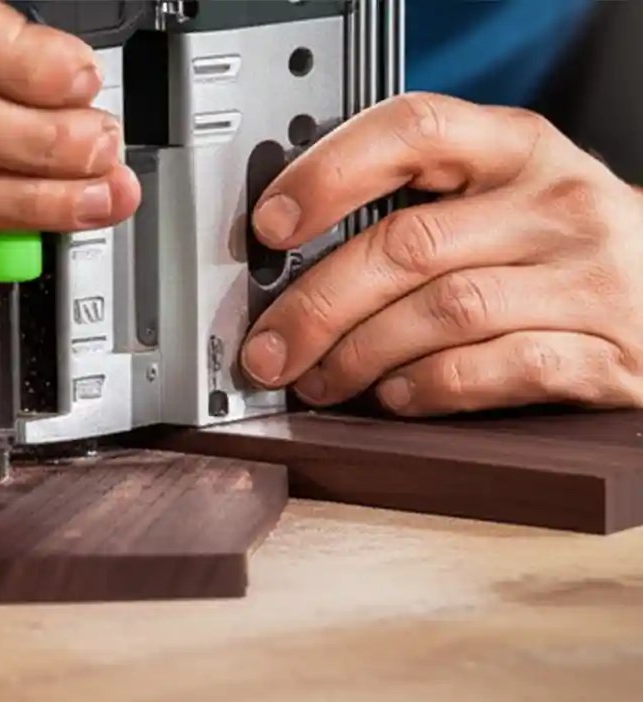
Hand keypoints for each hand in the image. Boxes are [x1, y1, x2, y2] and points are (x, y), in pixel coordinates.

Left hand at [239, 92, 642, 416]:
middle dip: (317, 304)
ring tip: (320, 380)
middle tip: (270, 347)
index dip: (328, 173)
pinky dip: (427, 389)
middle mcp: (557, 205)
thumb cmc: (562, 248)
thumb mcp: (503, 198)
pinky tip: (393, 396)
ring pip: (443, 313)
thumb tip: (292, 258)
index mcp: (517, 149)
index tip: (271, 223)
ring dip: (359, 356)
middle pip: (408, 244)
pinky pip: (494, 370)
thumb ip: (419, 207)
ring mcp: (588, 279)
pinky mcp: (606, 355)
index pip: (412, 129)